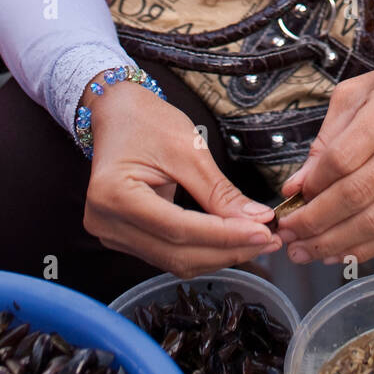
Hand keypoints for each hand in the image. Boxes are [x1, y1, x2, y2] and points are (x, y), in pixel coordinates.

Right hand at [82, 76, 280, 276]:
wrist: (117, 114)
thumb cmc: (146, 121)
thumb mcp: (188, 149)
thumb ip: (220, 191)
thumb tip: (256, 220)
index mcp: (115, 195)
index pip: (180, 230)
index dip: (226, 235)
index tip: (263, 233)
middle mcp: (105, 222)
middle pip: (178, 253)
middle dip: (227, 249)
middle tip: (267, 240)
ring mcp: (111, 233)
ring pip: (174, 259)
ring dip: (218, 254)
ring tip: (255, 240)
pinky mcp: (123, 237)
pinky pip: (167, 253)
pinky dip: (201, 249)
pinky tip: (229, 240)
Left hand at [276, 28, 373, 267]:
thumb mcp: (358, 93)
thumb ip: (327, 139)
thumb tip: (297, 186)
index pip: (345, 156)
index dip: (314, 183)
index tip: (292, 196)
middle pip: (359, 193)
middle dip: (315, 220)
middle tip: (287, 233)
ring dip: (335, 242)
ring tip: (304, 250)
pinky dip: (364, 248)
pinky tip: (337, 252)